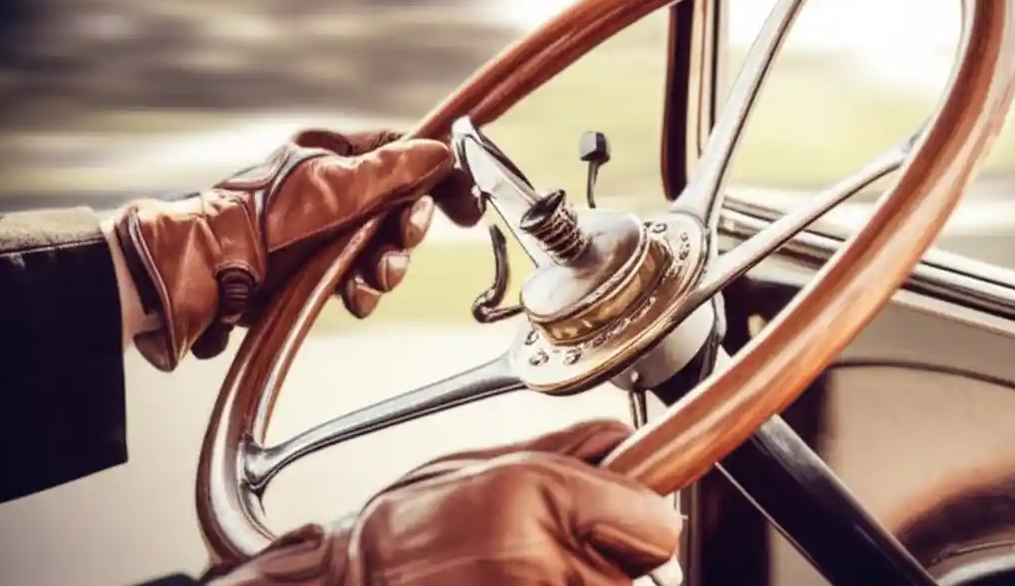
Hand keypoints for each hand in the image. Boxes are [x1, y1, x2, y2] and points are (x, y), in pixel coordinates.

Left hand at [112, 128, 481, 370]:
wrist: (203, 273)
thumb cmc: (254, 219)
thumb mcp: (331, 186)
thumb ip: (392, 170)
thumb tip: (440, 153)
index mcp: (334, 156)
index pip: (403, 155)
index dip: (438, 177)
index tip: (464, 204)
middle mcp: (332, 192)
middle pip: (400, 209)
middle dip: (406, 233)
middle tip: (400, 243)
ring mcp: (324, 233)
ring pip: (382, 249)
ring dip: (387, 267)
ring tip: (371, 279)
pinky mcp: (315, 271)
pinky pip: (359, 279)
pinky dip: (363, 290)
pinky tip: (352, 296)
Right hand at [208, 420, 681, 584]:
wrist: (356, 581)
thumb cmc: (408, 526)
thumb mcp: (489, 462)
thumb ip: (571, 451)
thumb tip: (624, 442)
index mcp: (540, 499)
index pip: (657, 528)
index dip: (639, 518)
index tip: (622, 514)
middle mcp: (547, 564)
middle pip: (641, 570)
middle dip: (609, 553)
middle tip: (553, 541)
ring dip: (582, 580)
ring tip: (523, 568)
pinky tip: (513, 584)